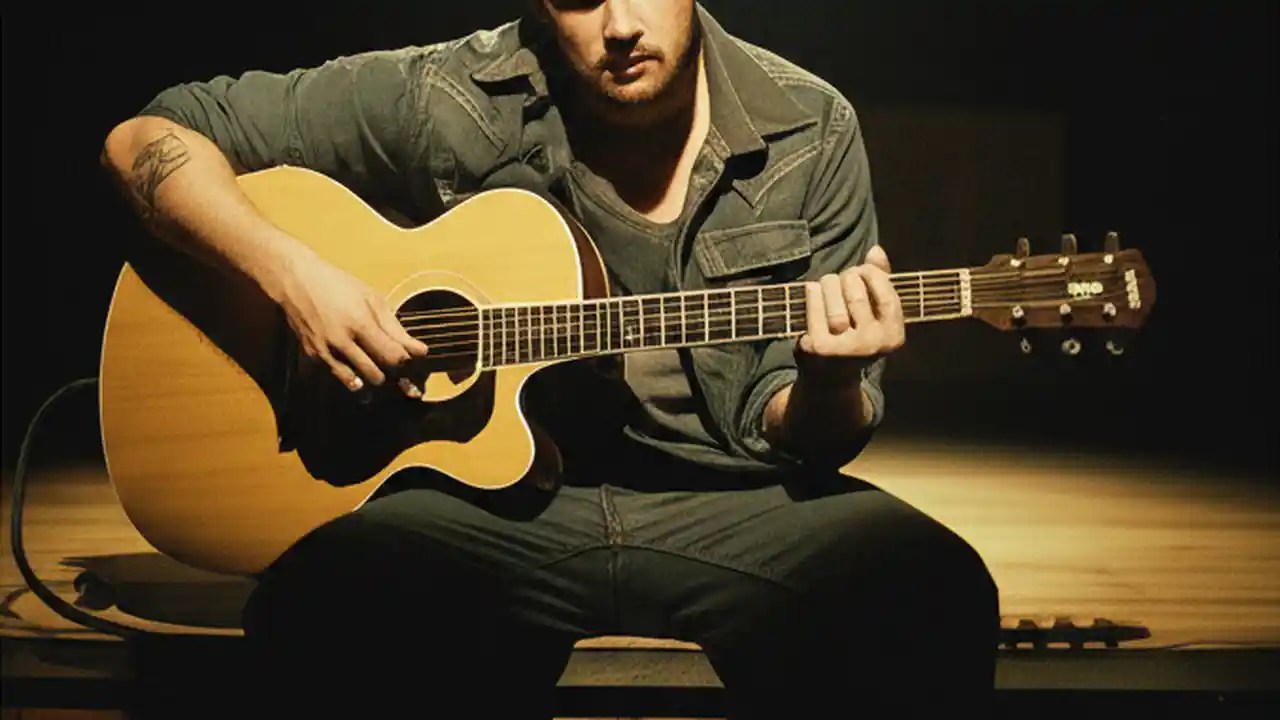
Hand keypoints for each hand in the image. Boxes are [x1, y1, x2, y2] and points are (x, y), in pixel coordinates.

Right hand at [275, 249, 428, 396]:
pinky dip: (349, 380)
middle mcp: (341, 341)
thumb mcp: (371, 299)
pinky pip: (335, 377)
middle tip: (401, 379)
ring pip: (354, 383)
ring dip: (371, 385)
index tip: (414, 363)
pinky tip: (357, 379)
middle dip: (391, 380)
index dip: (407, 365)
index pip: (393, 357)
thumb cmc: (339, 286)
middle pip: (375, 374)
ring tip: (380, 381)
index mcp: (361, 323)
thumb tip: (420, 351)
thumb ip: (395, 328)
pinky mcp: (312, 357)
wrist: (296, 281)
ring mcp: (324, 351)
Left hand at [797, 245, 904, 381]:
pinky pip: (814, 303)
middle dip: (845, 278)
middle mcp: (871, 345)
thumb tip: (876, 251)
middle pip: (855, 290)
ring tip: (824, 289)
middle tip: (839, 282)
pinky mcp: (817, 347)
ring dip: (826, 283)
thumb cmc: (855, 336)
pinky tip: (811, 293)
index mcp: (892, 336)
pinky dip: (811, 293)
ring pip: (833, 293)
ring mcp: (843, 347)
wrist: (830, 379)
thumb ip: (881, 281)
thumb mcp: (875, 314)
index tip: (862, 273)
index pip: (885, 291)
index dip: (871, 274)